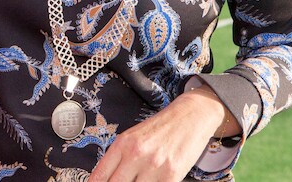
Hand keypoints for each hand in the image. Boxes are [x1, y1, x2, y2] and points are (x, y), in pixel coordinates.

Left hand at [88, 88, 227, 181]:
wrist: (190, 115)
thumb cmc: (161, 127)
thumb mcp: (133, 137)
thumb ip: (118, 158)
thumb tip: (105, 178)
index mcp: (122, 144)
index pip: (101, 175)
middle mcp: (136, 154)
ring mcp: (153, 166)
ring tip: (139, 180)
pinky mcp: (171, 175)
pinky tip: (152, 181)